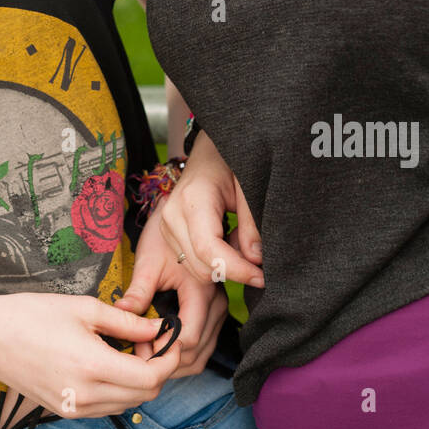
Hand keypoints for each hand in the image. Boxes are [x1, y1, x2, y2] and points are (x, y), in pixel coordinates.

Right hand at [0, 291, 182, 418]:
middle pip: (145, 394)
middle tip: (146, 340)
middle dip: (156, 368)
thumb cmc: (31, 315)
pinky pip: (106, 406)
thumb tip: (156, 329)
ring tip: (125, 349)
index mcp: (93, 367)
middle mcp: (86, 396)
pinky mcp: (66, 412)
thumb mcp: (84, 308)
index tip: (168, 338)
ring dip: (138, 380)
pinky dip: (118, 388)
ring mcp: (75, 408)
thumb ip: (126, 322)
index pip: (152, 378)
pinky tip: (107, 363)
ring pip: (128, 403)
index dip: (169, 358)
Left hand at [114, 200, 228, 375]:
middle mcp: (216, 304)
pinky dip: (184, 355)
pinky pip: (204, 346)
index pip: (187, 337)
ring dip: (175, 362)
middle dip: (166, 360)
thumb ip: (138, 291)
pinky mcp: (215, 313)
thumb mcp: (148, 260)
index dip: (160, 348)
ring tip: (146, 354)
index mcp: (200, 291)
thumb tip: (119, 314)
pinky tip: (161, 349)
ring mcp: (219, 310)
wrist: (188, 218)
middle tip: (138, 354)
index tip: (137, 345)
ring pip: (202, 354)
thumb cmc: (165, 236)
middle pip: (196, 352)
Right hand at [158, 130, 264, 288]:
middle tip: (260, 261)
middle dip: (234, 271)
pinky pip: (192, 262)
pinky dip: (215, 262)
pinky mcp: (169, 233)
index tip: (262, 277)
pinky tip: (230, 242)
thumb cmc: (228, 161)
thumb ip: (251, 223)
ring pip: (196, 269)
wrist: (207, 151)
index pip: (209, 250)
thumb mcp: (247, 186)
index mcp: (193, 200)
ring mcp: (166, 226)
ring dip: (224, 267)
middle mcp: (172, 215)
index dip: (237, 270)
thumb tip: (255, 259)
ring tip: (244, 245)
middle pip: (201, 266)